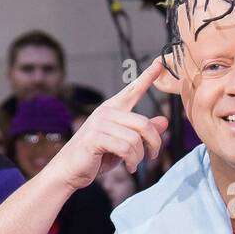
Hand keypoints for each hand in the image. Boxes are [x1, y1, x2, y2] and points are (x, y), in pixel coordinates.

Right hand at [50, 59, 168, 190]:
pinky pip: (125, 148)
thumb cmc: (97, 156)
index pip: (133, 89)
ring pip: (135, 139)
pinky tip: (129, 167)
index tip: (160, 63)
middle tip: (152, 156)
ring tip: (134, 164)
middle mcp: (106, 112)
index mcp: (113, 109)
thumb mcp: (125, 143)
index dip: (147, 76)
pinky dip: (131, 161)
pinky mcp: (95, 138)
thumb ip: (142, 132)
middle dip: (153, 143)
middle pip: (144, 123)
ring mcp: (99, 123)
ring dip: (139, 156)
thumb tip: (164, 121)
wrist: (70, 170)